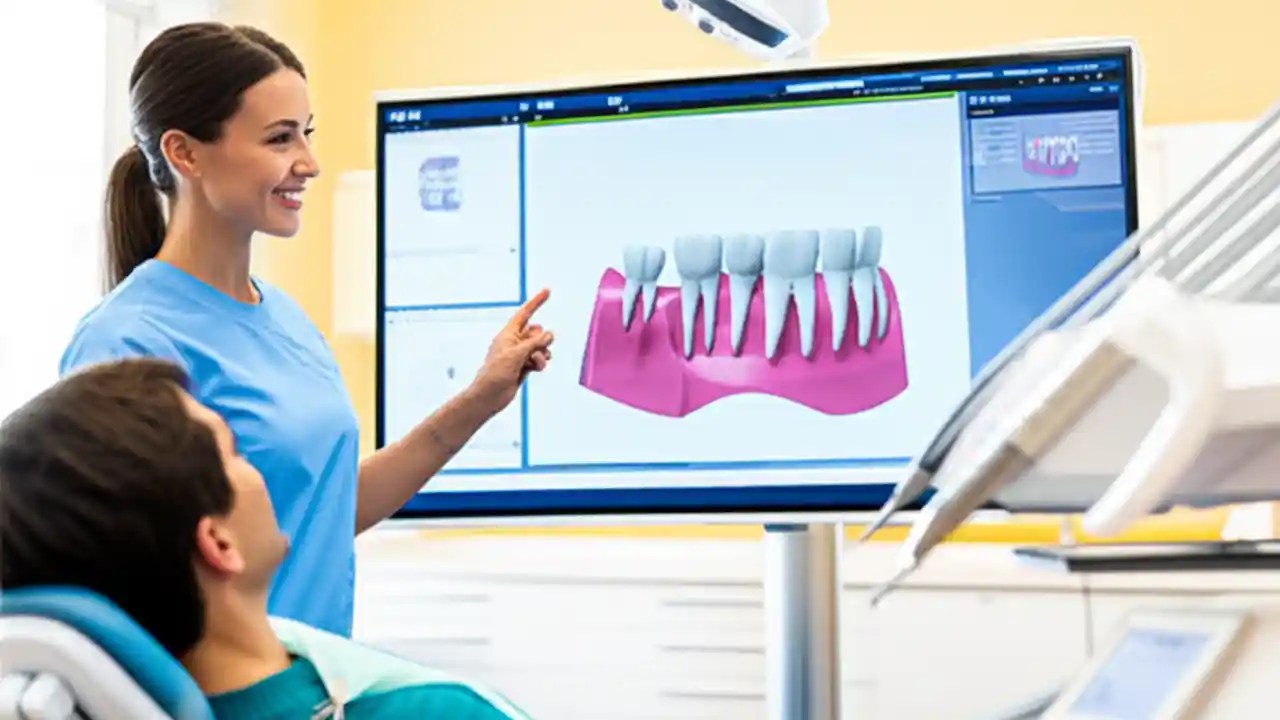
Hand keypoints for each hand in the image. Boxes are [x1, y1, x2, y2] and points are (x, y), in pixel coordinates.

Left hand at [469, 289, 554, 415]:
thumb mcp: (517, 354)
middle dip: (541, 340)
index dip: (536, 302)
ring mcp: (519, 355)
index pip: (525, 313)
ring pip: (540, 347)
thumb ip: (535, 343)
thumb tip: (549, 335)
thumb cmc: (496, 373)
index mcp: (508, 334)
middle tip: (536, 351)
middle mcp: (514, 342)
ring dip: (542, 354)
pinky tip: (535, 369)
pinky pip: (539, 359)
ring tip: (536, 364)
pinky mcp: (523, 367)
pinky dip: (540, 363)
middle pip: (536, 332)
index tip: (547, 291)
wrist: (490, 396)